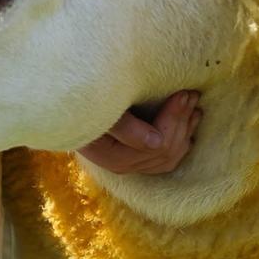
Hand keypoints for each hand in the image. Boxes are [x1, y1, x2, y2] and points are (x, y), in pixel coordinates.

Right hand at [75, 90, 201, 174]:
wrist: (65, 101)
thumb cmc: (81, 97)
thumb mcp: (98, 107)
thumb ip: (124, 126)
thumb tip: (157, 143)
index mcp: (109, 154)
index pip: (155, 144)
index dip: (173, 118)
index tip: (183, 93)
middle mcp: (119, 165)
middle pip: (163, 152)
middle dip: (181, 122)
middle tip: (192, 94)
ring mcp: (127, 165)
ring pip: (168, 158)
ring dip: (184, 131)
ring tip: (194, 106)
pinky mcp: (133, 158)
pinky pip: (164, 160)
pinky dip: (180, 143)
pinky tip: (189, 127)